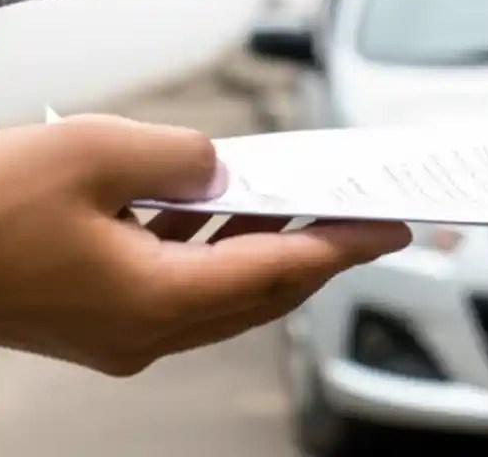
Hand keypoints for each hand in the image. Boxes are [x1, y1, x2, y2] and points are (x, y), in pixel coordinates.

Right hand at [0, 115, 410, 376]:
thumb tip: (223, 166)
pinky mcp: (97, 322)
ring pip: (224, 293)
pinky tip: (223, 207)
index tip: (393, 229)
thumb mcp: (95, 153)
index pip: (284, 271)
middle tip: (361, 215)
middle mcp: (148, 332)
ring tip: (301, 198)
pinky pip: (180, 287)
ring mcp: (120, 334)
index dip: (345, 245)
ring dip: (265, 247)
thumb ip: (182, 156)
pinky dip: (213, 250)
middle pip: (263, 292)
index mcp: (159, 300)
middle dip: (318, 251)